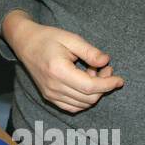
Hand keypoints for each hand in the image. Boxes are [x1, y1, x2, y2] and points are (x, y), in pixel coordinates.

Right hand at [3, 11, 124, 112]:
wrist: (25, 43)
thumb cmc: (47, 38)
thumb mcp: (70, 38)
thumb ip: (89, 51)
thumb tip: (106, 62)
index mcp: (59, 71)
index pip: (90, 87)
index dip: (108, 84)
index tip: (119, 79)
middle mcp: (53, 86)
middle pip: (88, 98)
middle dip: (103, 86)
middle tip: (106, 69)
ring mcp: (50, 94)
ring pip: (82, 104)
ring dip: (94, 92)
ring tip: (93, 73)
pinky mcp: (49, 97)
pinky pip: (72, 107)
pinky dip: (84, 99)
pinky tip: (85, 84)